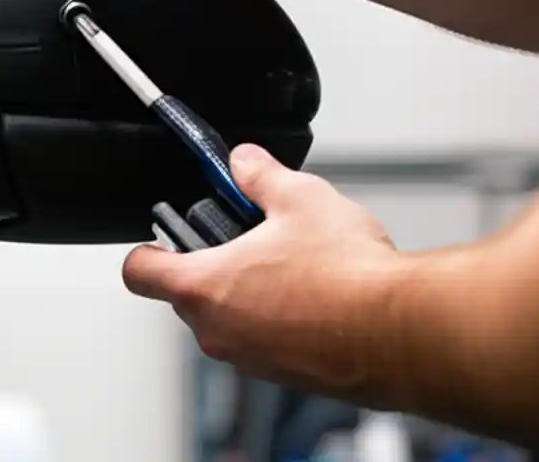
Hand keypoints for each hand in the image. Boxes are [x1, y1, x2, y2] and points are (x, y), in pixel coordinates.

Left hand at [124, 144, 402, 398]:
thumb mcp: (299, 197)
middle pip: (187, 294)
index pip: (139, 272)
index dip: (149, 249)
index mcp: (203, 287)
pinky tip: (317, 295)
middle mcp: (217, 332)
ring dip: (250, 293)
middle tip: (248, 238)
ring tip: (293, 263)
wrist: (400, 332)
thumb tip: (244, 162)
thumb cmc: (348, 276)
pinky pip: (265, 342)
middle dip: (213, 264)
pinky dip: (280, 320)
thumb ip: (259, 175)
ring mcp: (250, 360)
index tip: (168, 234)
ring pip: (230, 319)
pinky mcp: (285, 375)